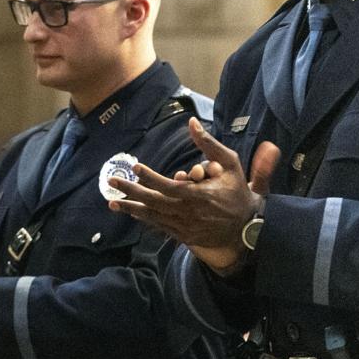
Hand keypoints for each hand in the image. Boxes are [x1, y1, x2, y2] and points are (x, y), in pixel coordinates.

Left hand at [108, 118, 279, 272]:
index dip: (150, 178)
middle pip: (154, 202)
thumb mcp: (229, 163)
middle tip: (112, 182)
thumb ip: (208, 144)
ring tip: (112, 202)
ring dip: (132, 209)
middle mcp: (189, 212)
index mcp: (200, 195)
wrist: (246, 226)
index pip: (169, 187)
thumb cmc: (236, 191)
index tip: (136, 167)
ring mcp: (185, 226)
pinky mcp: (183, 235)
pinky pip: (160, 226)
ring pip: (154, 217)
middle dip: (131, 191)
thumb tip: (191, 123)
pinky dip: (145, 219)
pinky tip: (131, 212)